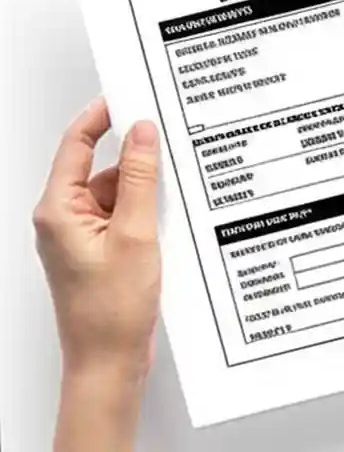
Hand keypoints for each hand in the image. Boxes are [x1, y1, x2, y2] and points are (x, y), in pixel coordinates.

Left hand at [34, 98, 160, 451]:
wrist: (109, 364)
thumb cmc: (110, 312)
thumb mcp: (135, 234)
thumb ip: (139, 179)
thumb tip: (142, 134)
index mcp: (58, 210)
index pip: (76, 144)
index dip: (102, 116)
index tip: (129, 96)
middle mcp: (63, 221)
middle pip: (100, 168)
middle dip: (136, 160)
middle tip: (169, 147)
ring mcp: (81, 238)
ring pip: (117, 195)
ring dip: (145, 194)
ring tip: (170, 207)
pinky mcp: (100, 254)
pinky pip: (124, 219)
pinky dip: (146, 216)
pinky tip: (168, 228)